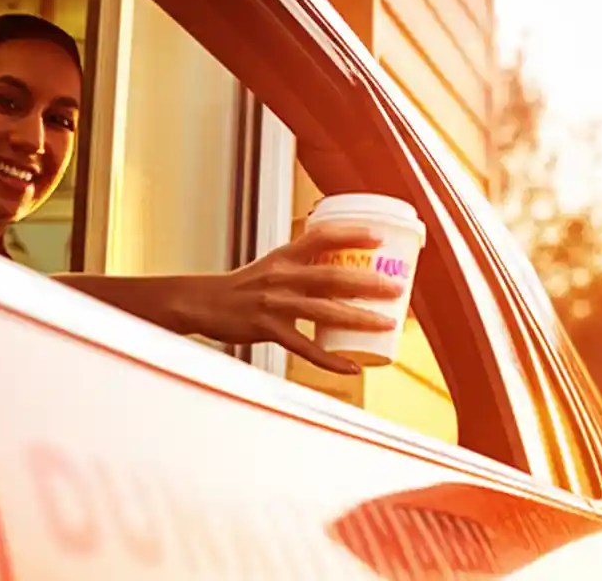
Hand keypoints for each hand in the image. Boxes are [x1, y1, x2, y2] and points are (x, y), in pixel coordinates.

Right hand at [177, 224, 404, 374]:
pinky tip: (351, 368)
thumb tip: (341, 269)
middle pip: (332, 276)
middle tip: (398, 288)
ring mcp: (274, 303)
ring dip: (359, 317)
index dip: (352, 233)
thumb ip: (302, 266)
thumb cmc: (242, 287)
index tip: (380, 236)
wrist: (203, 303)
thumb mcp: (271, 266)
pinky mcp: (267, 328)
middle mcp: (281, 276)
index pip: (322, 236)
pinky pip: (305, 347)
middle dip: (368, 282)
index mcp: (284, 256)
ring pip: (324, 310)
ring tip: (387, 323)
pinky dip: (330, 360)